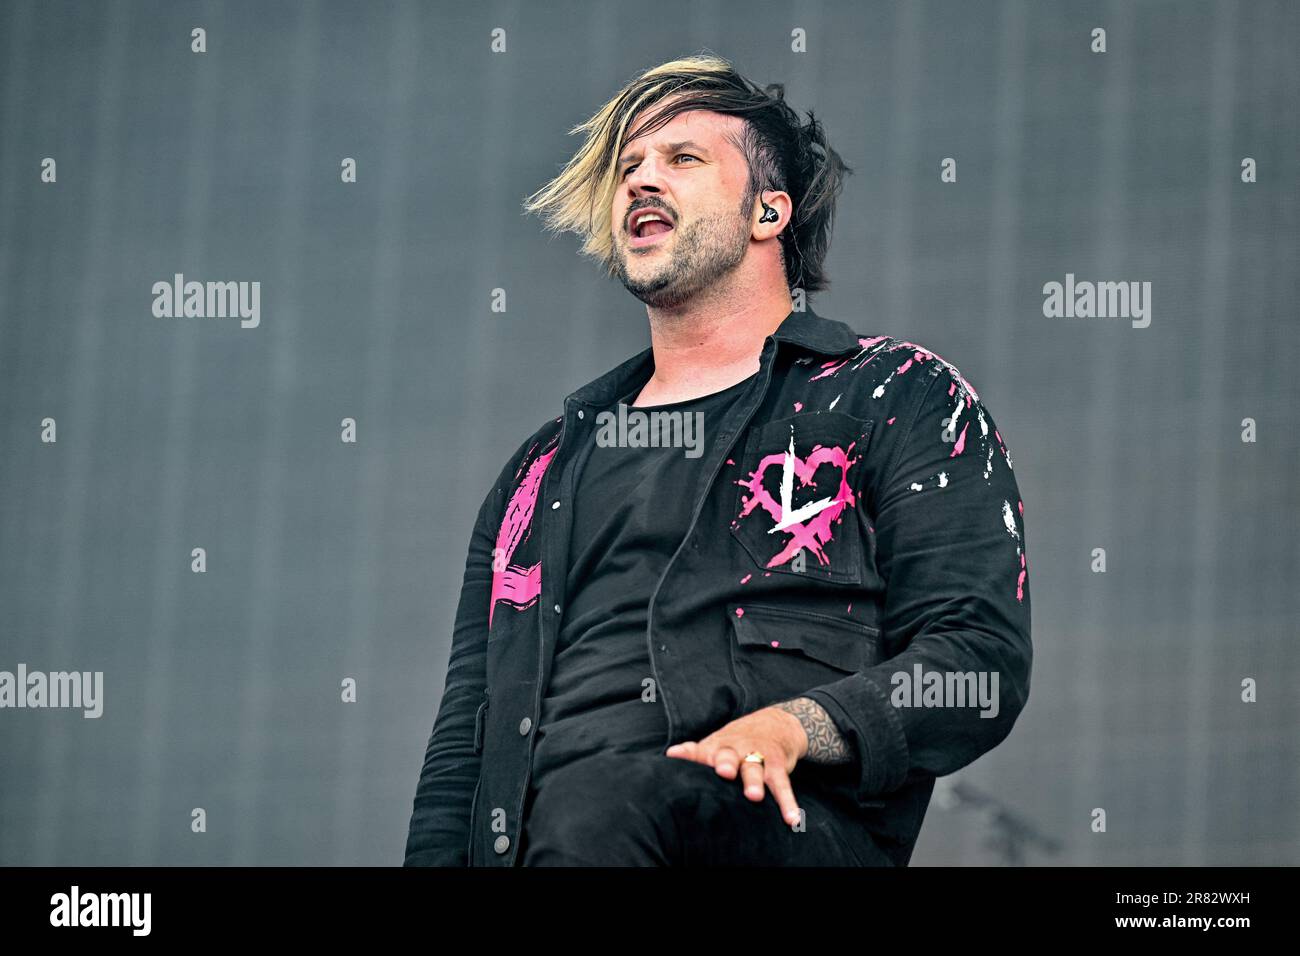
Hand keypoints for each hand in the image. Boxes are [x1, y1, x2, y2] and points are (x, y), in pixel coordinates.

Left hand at [664, 706, 808, 827]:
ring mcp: (758, 755)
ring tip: (754, 796)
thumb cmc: (737, 741)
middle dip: (726, 763)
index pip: (700, 750)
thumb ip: (695, 752)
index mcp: (717, 745)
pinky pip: (783, 784)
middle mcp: (737, 748)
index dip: (689, 754)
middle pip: (729, 755)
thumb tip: (670, 755)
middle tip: (723, 772)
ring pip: (756, 768)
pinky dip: (788, 802)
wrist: (775, 724)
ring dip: (755, 781)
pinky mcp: (778, 764)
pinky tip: (792, 819)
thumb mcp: (716, 743)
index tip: (675, 756)